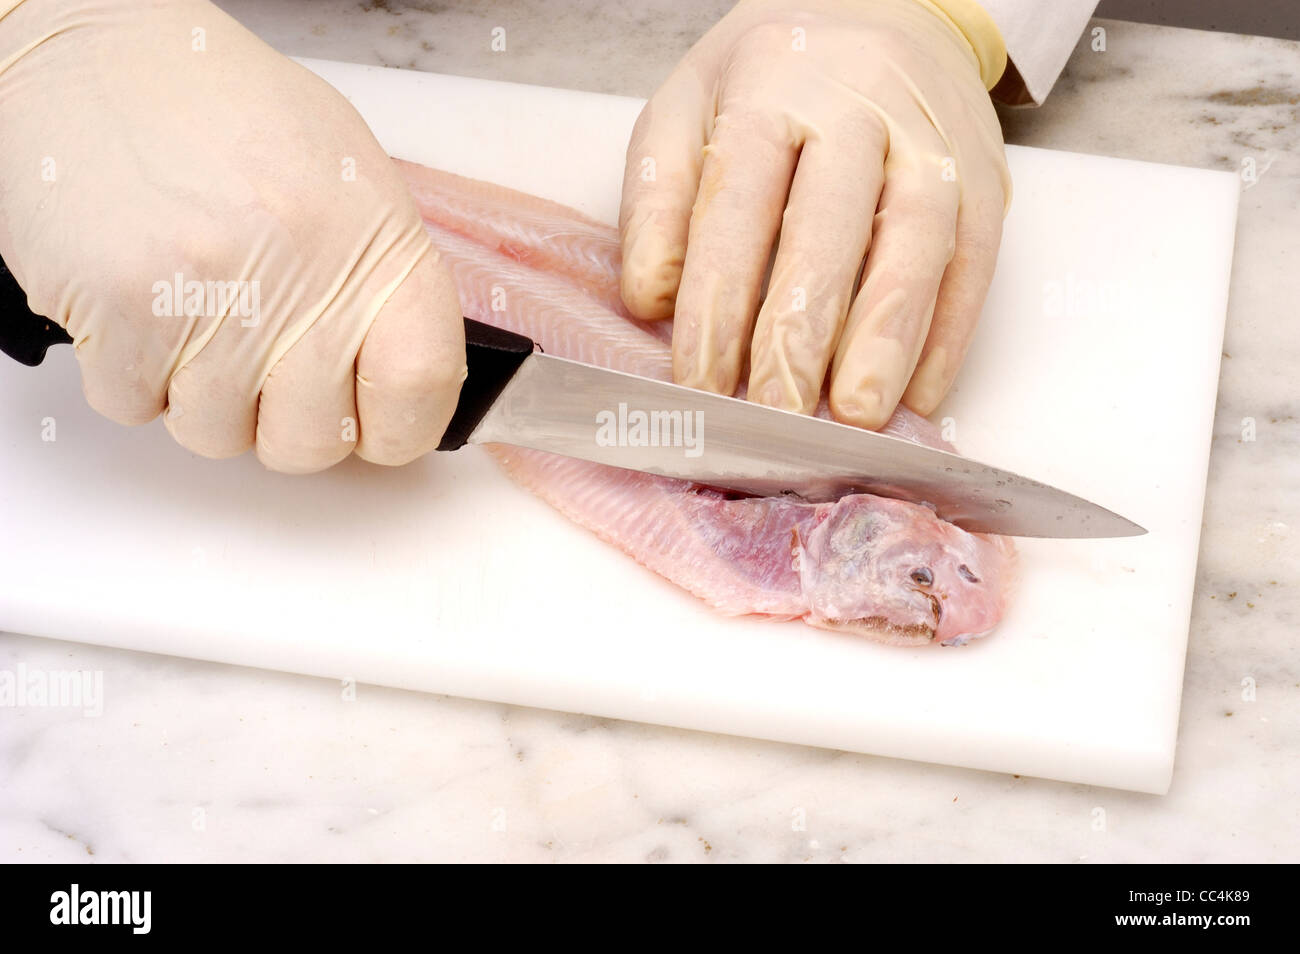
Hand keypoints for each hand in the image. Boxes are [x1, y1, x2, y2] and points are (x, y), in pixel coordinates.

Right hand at [0, 0, 465, 471]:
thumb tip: (396, 380)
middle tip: (263, 366)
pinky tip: (141, 301)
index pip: (421, 388)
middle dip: (283, 423)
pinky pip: (134, 406)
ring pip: (216, 435)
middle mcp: (302, 277)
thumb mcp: (347, 176)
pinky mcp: (121, 312)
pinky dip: (131, 372)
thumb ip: (379, 283)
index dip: (397, 428)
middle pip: (311, 442)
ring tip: (194, 310)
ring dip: (201, 394)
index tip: (374, 424)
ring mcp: (210, 300)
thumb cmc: (223, 110)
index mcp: (376, 245)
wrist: (90, 52)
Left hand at [619, 0, 1010, 427]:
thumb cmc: (772, 76)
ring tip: (856, 413)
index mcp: (770, 85)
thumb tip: (650, 297)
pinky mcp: (985, 179)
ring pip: (917, 245)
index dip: (718, 301)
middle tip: (776, 412)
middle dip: (801, 332)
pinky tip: (918, 395)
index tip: (700, 380)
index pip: (737, 203)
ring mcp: (934, 141)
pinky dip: (949, 336)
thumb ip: (658, 198)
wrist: (885, 9)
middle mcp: (859, 107)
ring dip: (887, 339)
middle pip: (830, 228)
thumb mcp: (687, 108)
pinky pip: (975, 263)